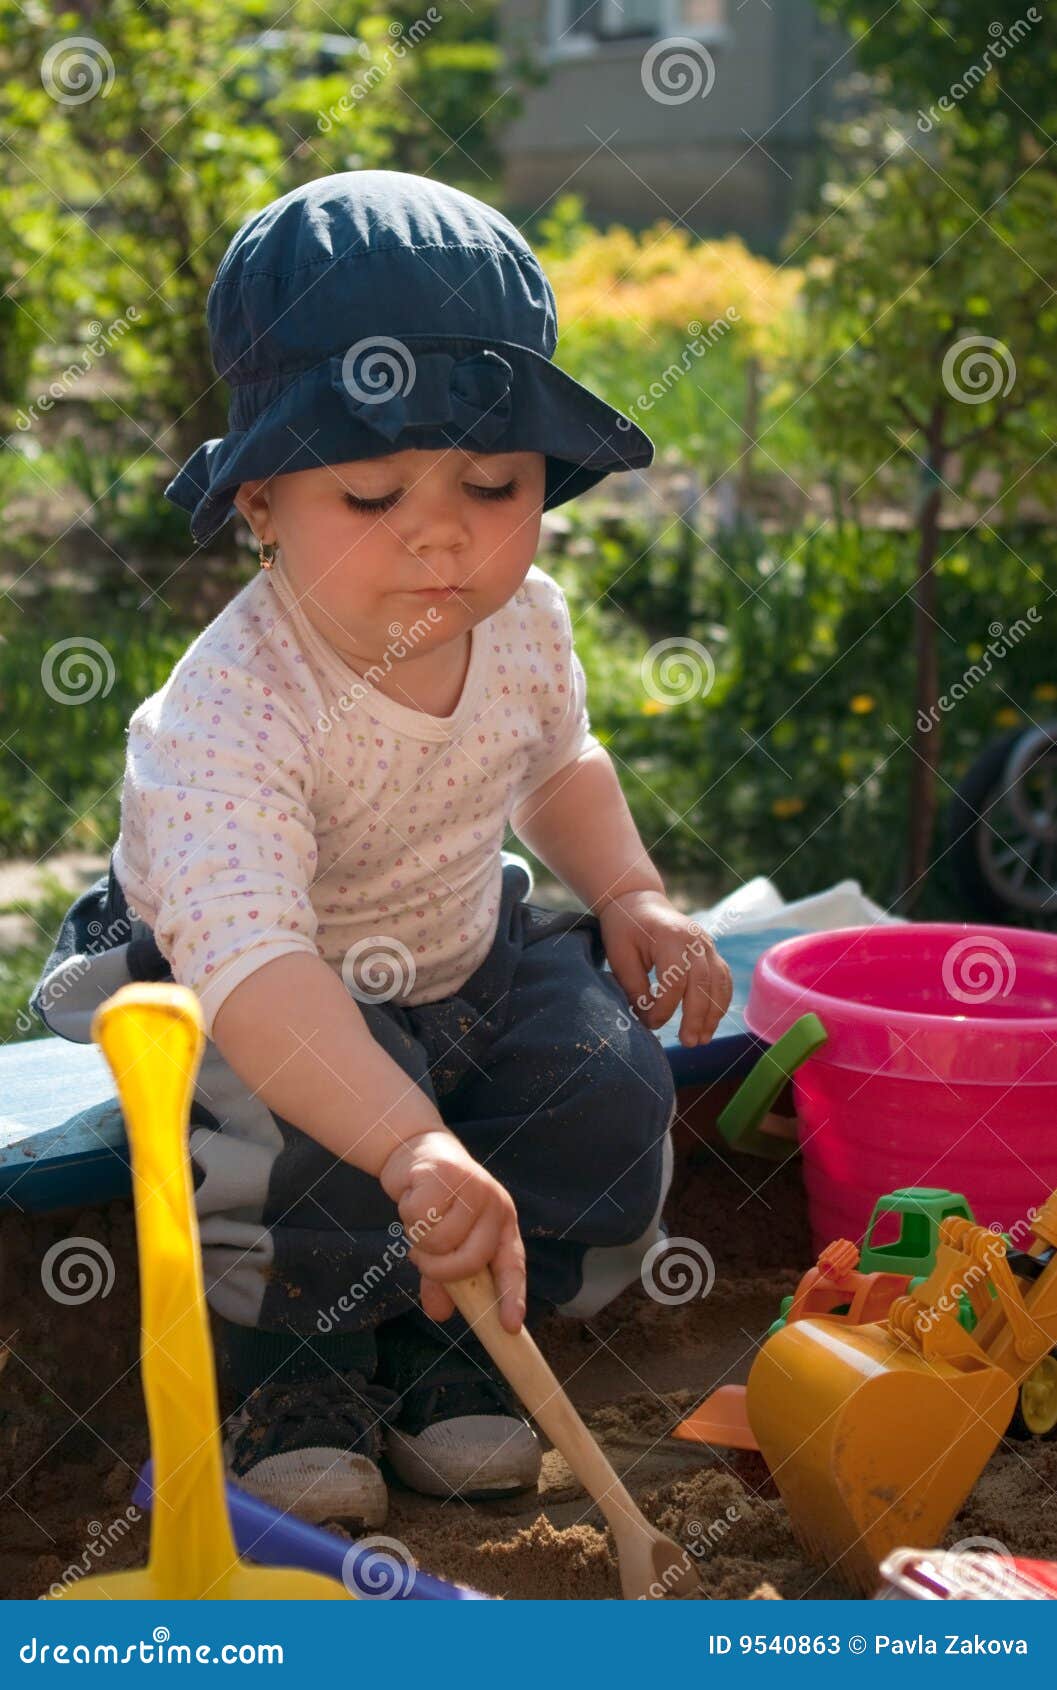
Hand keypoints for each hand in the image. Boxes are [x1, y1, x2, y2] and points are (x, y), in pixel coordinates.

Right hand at [379, 1129, 526, 1330]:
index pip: (512, 1264)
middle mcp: (493, 1204)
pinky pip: (419, 1217)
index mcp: (501, 1222)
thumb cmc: (434, 1202)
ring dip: (418, 1238)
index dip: (512, 1296)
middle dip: (440, 1269)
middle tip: (422, 1257)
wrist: (415, 1151)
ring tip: (419, 1219)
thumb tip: (439, 1314)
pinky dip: (407, 1215)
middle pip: (471, 1259)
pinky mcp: (445, 1173)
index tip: (509, 1325)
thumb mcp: (443, 1241)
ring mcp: (472, 1186)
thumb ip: (444, 1278)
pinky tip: (412, 1196)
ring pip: (440, 1240)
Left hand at [598, 889, 732, 1046]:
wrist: (638, 901)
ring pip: (718, 982)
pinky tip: (711, 1020)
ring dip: (713, 1013)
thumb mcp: (620, 956)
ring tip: (702, 1039)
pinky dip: (720, 1000)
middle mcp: (695, 939)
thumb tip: (648, 1020)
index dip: (664, 1008)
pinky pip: (723, 977)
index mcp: (669, 937)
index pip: (674, 981)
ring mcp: (706, 943)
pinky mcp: (710, 950)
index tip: (650, 1023)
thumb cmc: (624, 929)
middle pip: (702, 983)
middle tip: (688, 1043)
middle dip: (696, 1017)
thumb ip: (634, 987)